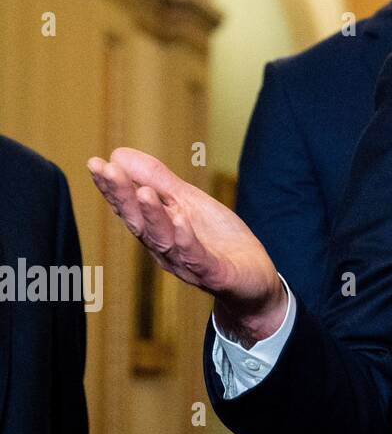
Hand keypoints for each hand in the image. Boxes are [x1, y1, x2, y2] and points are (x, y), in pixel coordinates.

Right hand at [87, 148, 285, 344]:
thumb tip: (119, 154)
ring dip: (153, 216)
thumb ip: (158, 181)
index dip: (112, 187)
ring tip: (144, 191)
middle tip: (107, 170)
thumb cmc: (218, 239)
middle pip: (139, 222)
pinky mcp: (213, 274)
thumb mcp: (189, 202)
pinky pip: (196, 257)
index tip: (95, 163)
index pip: (129, 207)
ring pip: (164, 239)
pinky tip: (181, 220)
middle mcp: (164, 249)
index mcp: (156, 230)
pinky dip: (186, 239)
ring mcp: (187, 263)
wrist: (254, 280)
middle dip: (122, 196)